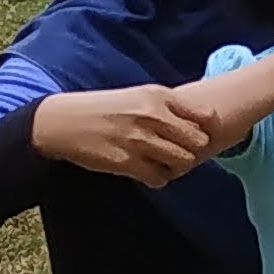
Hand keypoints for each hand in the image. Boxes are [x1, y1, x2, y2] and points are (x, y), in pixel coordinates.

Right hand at [29, 85, 219, 184]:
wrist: (64, 121)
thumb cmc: (105, 108)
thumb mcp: (139, 95)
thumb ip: (169, 106)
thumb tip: (203, 121)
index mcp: (158, 96)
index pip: (205, 115)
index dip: (209, 130)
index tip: (202, 137)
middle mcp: (152, 115)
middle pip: (198, 142)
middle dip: (193, 151)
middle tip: (179, 153)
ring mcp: (140, 139)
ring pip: (183, 162)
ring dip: (177, 166)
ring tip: (163, 163)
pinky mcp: (126, 161)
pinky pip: (160, 177)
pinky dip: (158, 178)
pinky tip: (148, 171)